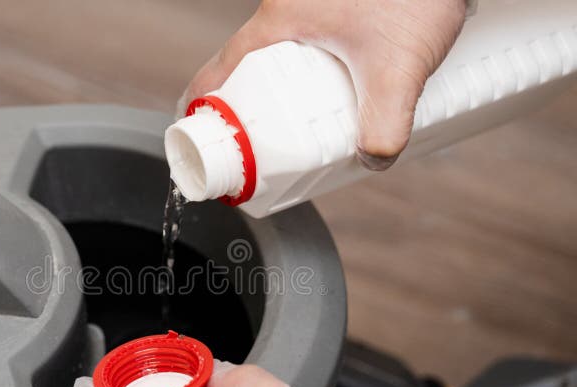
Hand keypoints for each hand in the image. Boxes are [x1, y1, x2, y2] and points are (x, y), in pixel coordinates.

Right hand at [179, 0, 467, 169]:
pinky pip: (306, 45)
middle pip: (249, 65)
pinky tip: (336, 89)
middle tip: (257, 139)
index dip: (206, 101)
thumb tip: (373, 159)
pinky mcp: (337, 6)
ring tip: (297, 123)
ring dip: (282, 88)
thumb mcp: (398, 67)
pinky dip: (308, 72)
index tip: (199, 129)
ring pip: (280, 55)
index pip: (224, 65)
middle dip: (248, 104)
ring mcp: (312, 6)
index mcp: (281, 17)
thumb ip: (385, 123)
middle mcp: (289, 8)